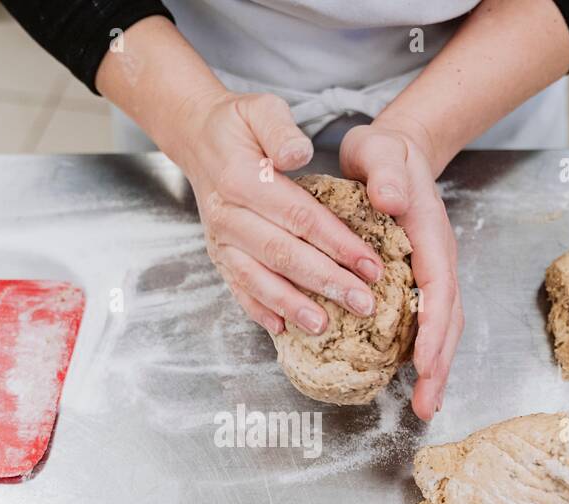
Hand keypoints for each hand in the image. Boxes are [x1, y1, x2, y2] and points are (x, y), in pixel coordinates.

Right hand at [169, 90, 384, 335]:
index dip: (337, 242)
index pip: (298, 216)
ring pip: (258, 279)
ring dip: (293, 306)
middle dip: (326, 282)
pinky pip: (237, 289)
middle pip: (283, 255)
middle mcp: (227, 216)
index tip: (371, 263)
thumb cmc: (239, 124)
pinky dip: (259, 311)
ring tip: (325, 327)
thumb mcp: (261, 108)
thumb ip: (280, 129)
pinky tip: (282, 329)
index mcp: (241, 179)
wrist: (197, 139)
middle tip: (363, 304)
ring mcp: (220, 241)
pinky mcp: (219, 256)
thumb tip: (298, 154)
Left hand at [340, 122, 462, 421]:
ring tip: (425, 406)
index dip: (432, 328)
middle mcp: (437, 259)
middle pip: (448, 318)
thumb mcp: (380, 150)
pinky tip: (411, 381)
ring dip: (437, 368)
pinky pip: (426, 323)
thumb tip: (392, 200)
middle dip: (440, 364)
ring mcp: (432, 273)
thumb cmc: (384, 154)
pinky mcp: (420, 282)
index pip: (437, 287)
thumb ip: (385, 172)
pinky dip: (423, 354)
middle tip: (428, 406)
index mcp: (429, 234)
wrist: (397, 152)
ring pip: (442, 327)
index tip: (424, 362)